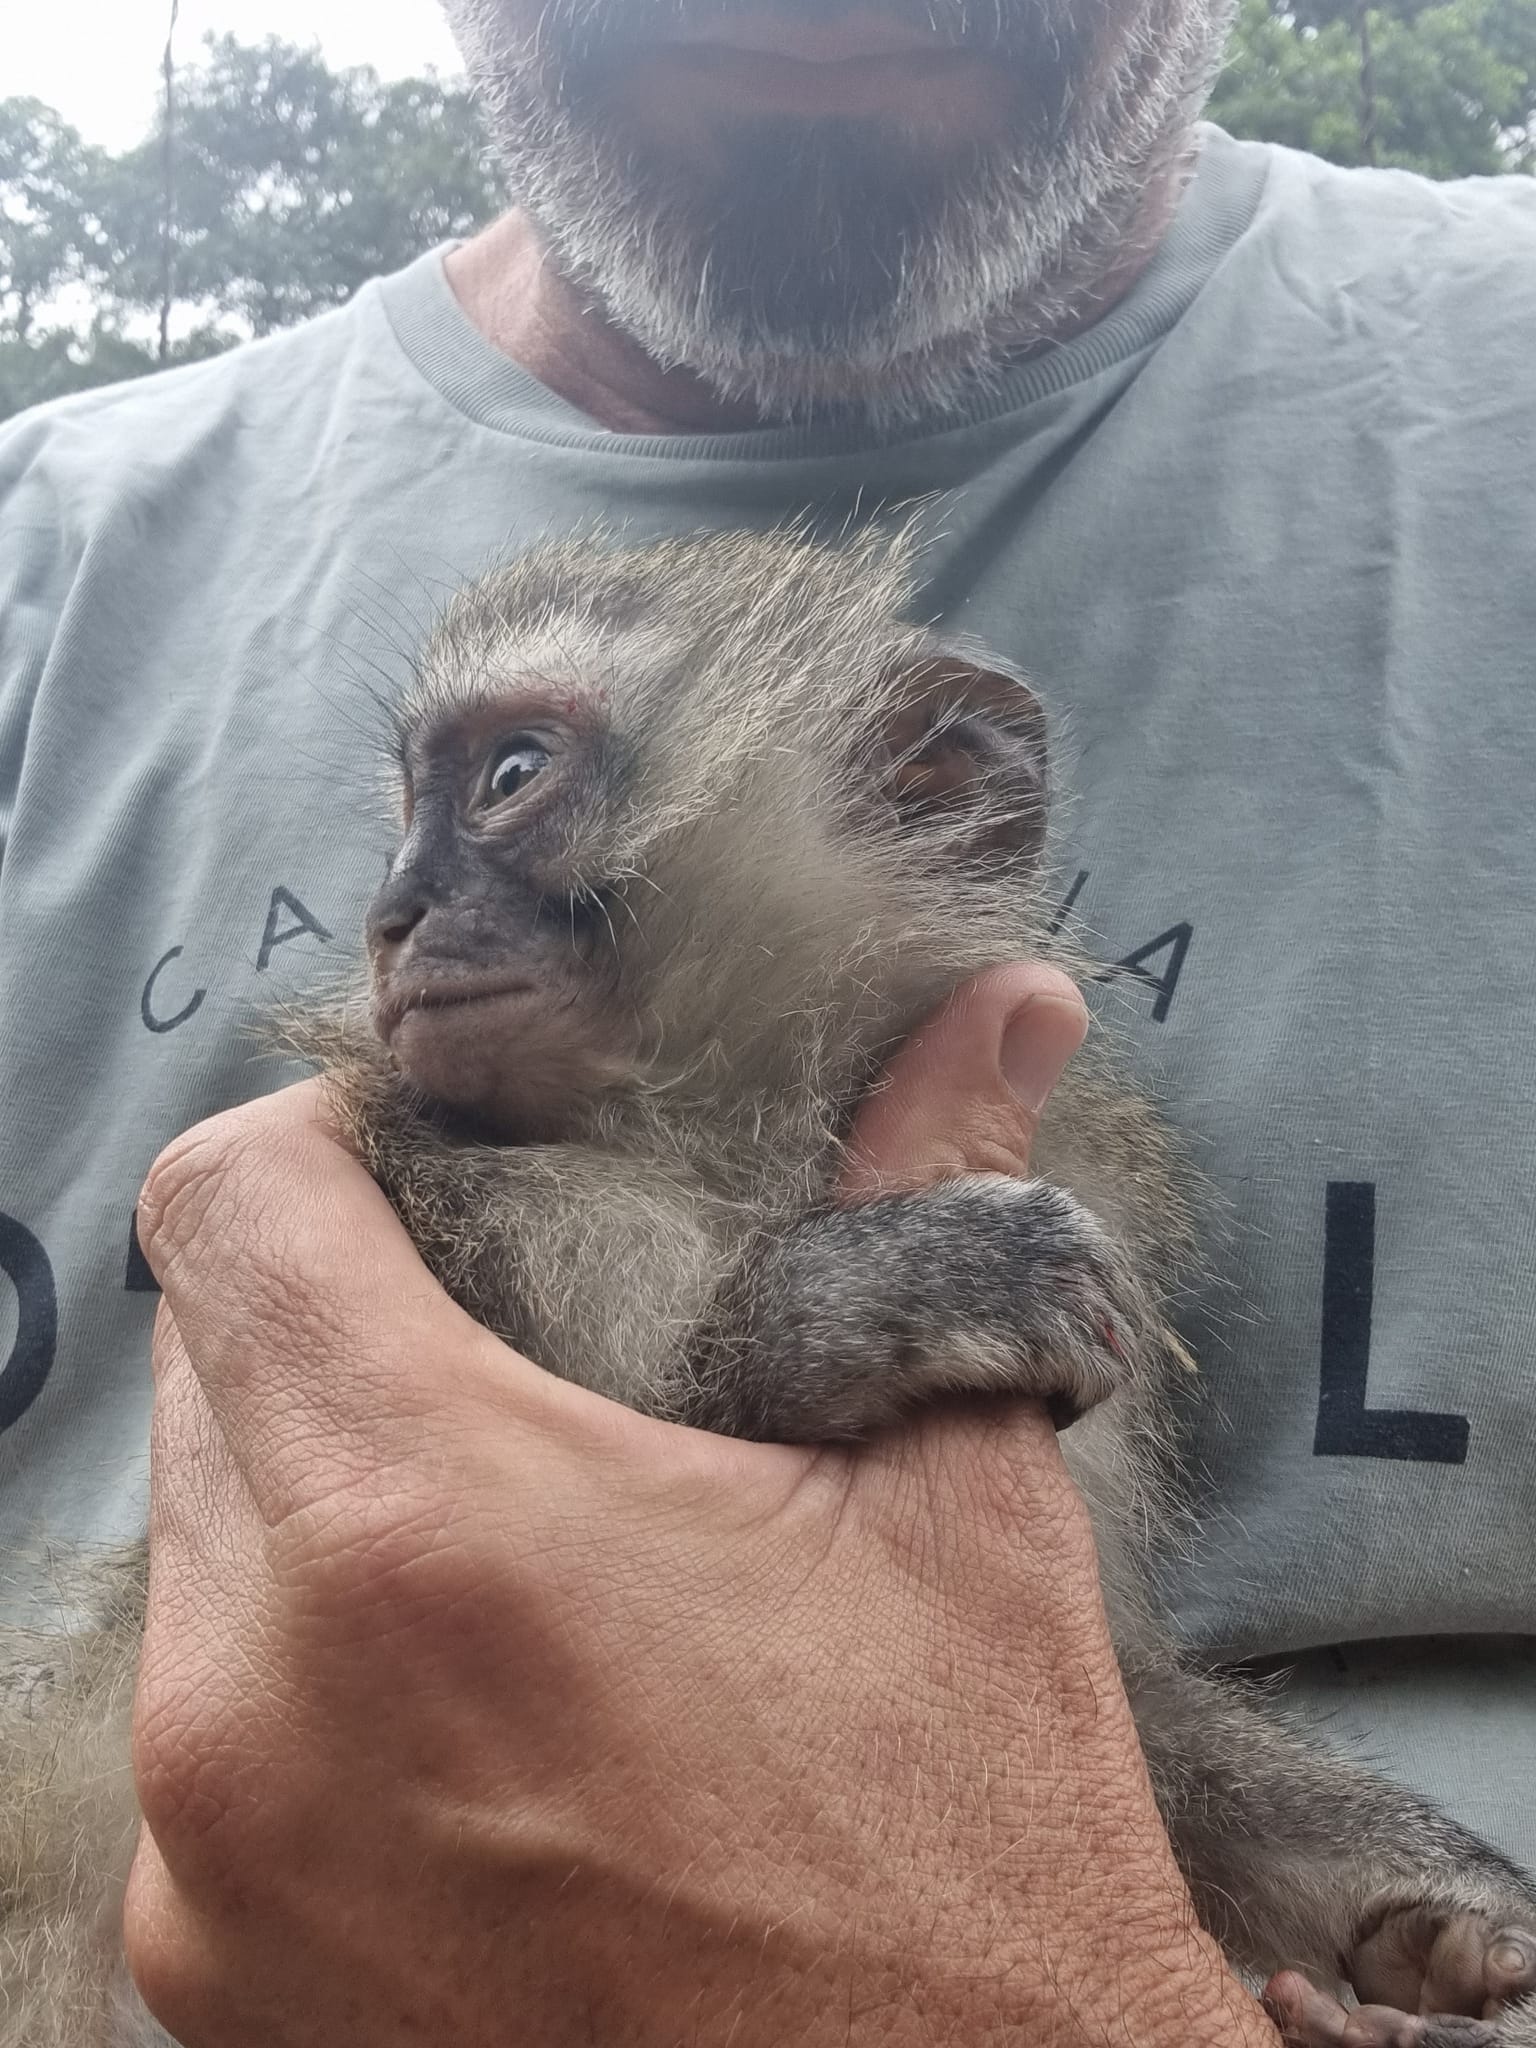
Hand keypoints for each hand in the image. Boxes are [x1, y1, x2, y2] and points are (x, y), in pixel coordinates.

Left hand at [128, 962, 1276, 2046]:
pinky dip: (305, 1662)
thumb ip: (935, 1204)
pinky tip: (471, 1702)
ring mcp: (210, 1857)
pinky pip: (204, 1719)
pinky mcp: (208, 1976)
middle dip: (341, 1318)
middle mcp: (256, 1697)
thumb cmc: (965, 1849)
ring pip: (194, 1544)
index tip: (431, 1170)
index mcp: (430, 1526)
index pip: (226, 1209)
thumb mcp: (960, 1499)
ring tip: (509, 1542)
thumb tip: (1008, 1004)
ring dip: (320, 1494)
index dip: (324, 1143)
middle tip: (513, 1351)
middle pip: (206, 1367)